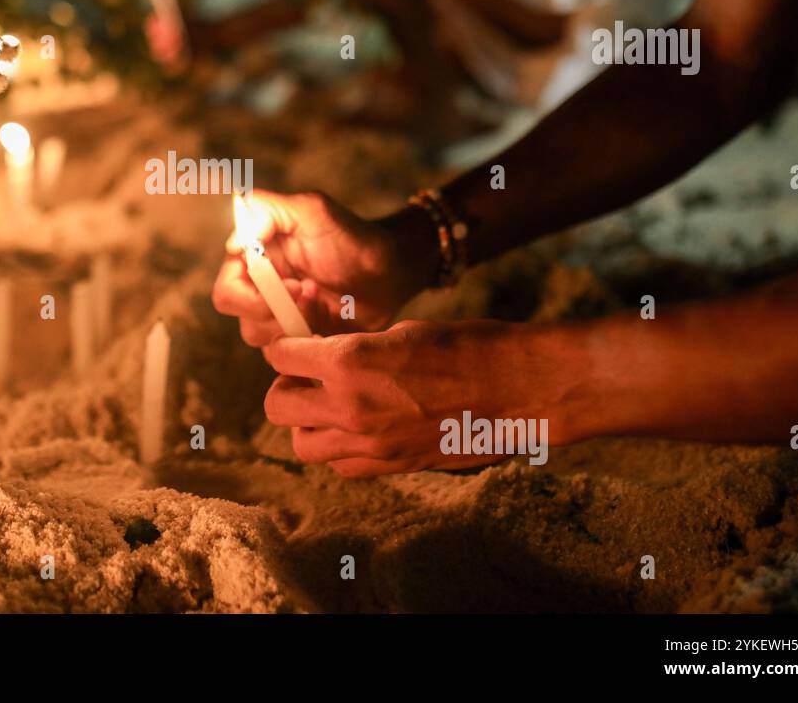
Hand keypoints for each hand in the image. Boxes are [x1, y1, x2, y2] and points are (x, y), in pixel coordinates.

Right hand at [212, 189, 436, 344]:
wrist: (390, 270)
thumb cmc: (351, 236)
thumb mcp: (313, 210)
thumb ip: (269, 210)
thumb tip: (234, 242)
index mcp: (253, 262)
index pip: (227, 291)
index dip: (252, 296)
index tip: (295, 283)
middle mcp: (259, 292)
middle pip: (243, 322)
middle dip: (276, 313)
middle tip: (311, 294)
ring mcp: (279, 319)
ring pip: (264, 342)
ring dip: (296, 326)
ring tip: (325, 304)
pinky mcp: (300, 340)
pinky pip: (289, 358)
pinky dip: (309, 346)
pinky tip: (331, 327)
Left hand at [261, 320, 549, 476]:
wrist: (519, 388)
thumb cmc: (467, 346)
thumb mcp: (400, 331)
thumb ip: (354, 348)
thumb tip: (324, 355)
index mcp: (349, 362)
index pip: (281, 356)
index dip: (286, 347)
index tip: (296, 344)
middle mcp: (349, 408)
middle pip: (278, 405)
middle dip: (287, 386)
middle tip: (308, 376)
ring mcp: (369, 444)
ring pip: (303, 444)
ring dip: (308, 422)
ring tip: (332, 405)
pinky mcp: (391, 466)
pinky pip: (340, 464)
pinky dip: (339, 447)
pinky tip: (360, 427)